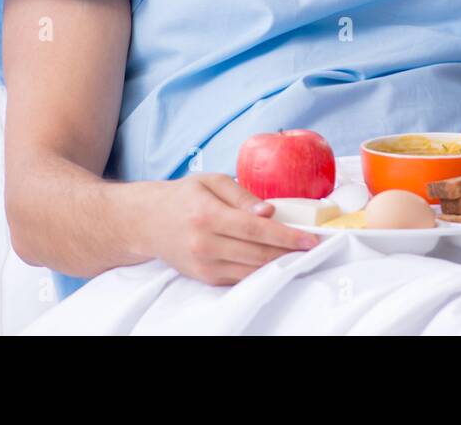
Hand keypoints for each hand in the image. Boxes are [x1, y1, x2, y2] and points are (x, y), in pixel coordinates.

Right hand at [136, 173, 319, 285]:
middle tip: (313, 247)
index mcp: (208, 215)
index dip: (286, 236)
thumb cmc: (183, 196)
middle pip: (257, 253)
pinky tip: (276, 262)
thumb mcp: (211, 181)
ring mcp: (203, 265)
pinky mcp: (204, 277)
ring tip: (300, 255)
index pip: (256, 229)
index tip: (311, 239)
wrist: (146, 222)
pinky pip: (239, 278)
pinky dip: (260, 272)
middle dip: (289, 252)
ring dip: (279, 265)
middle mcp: (204, 243)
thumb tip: (269, 211)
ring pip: (250, 270)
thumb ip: (242, 195)